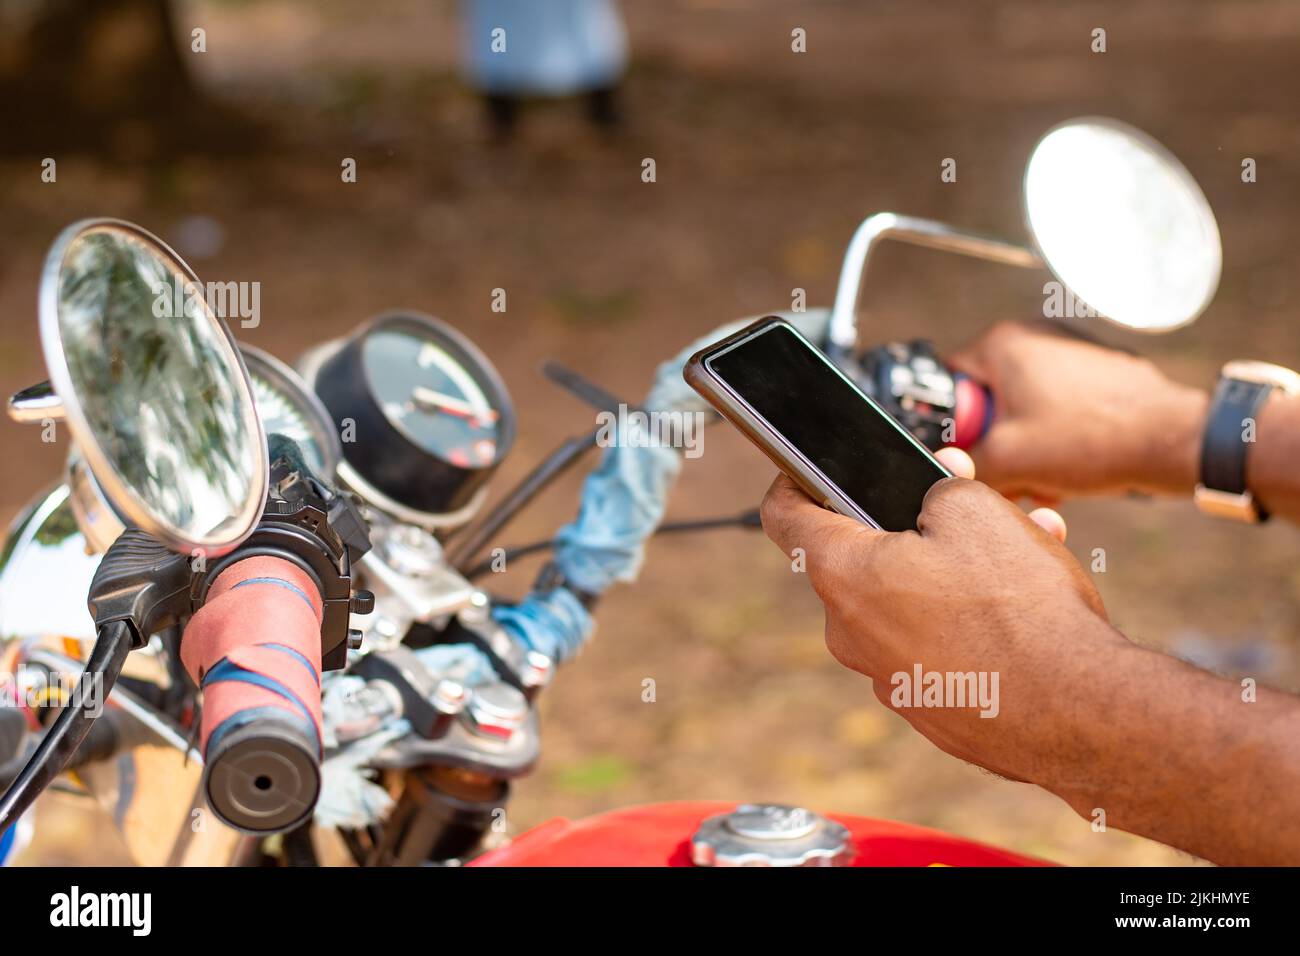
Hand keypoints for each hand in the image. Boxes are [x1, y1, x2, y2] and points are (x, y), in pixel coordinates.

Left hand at [760, 466, 1122, 788]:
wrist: (1074, 712)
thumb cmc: (1018, 608)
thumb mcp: (974, 509)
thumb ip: (937, 489)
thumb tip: (935, 499)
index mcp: (843, 575)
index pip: (784, 516)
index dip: (794, 481)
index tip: (809, 469)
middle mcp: (851, 632)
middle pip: (862, 558)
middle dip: (909, 524)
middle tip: (960, 500)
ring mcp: (888, 677)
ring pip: (911, 601)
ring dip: (954, 569)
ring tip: (1022, 547)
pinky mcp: (929, 709)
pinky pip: (938, 645)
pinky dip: (970, 619)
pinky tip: (1024, 605)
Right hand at [948, 321, 1208, 499]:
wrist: (1171, 439)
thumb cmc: (1093, 438)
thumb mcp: (1009, 460)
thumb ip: (964, 465)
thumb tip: (949, 471)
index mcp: (1003, 343)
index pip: (947, 385)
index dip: (955, 428)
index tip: (974, 455)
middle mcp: (1033, 336)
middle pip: (987, 401)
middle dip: (995, 445)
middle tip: (1010, 477)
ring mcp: (1067, 351)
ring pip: (1022, 409)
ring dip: (1024, 449)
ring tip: (1042, 481)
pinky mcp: (1092, 371)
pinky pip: (1053, 408)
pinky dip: (1052, 439)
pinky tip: (1067, 471)